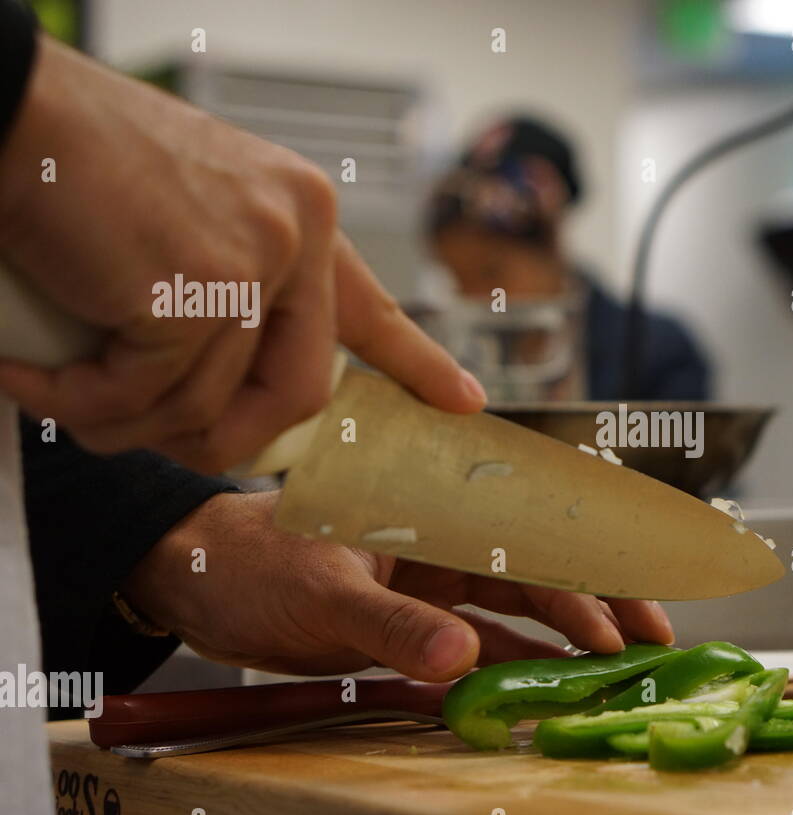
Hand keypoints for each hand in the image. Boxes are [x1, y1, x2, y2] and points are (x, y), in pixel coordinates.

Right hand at [0, 38, 485, 472]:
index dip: (417, 364)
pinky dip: (80, 403)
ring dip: (126, 422)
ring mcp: (252, 260)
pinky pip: (145, 397)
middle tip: (156, 439)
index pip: (370, 308)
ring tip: (63, 391)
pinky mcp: (193, 291)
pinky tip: (32, 377)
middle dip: (224, 441)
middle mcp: (293, 234)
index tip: (462, 403)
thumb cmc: (78, 166)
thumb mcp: (188, 224)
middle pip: (297, 394)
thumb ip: (232, 296)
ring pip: (207, 406)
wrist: (7, 111)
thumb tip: (238, 387)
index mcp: (299, 214)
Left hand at [121, 492, 675, 680]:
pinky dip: (518, 660)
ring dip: (567, 635)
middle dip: (599, 601)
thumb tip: (463, 659)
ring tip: (614, 668)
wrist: (198, 582)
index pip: (532, 525)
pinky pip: (483, 637)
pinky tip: (551, 682)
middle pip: (541, 565)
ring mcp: (436, 577)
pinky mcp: (419, 615)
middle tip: (649, 644)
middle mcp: (446, 535)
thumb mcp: (321, 593)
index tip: (634, 598)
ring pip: (520, 603)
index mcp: (432, 505)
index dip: (591, 559)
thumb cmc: (251, 564)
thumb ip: (391, 625)